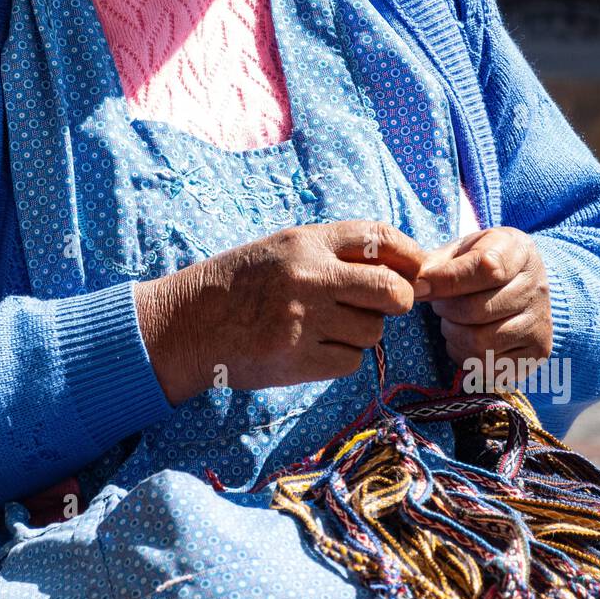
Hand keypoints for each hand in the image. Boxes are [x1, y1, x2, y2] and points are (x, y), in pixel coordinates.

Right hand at [134, 219, 425, 405]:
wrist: (184, 325)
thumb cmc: (237, 285)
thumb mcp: (281, 250)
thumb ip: (334, 254)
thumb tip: (402, 270)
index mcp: (304, 241)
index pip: (379, 237)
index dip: (409, 255)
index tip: (415, 269)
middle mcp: (307, 276)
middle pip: (392, 291)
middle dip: (397, 301)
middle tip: (378, 306)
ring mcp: (303, 320)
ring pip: (373, 331)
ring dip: (360, 332)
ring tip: (324, 326)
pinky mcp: (297, 359)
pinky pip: (350, 361)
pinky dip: (340, 358)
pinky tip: (311, 348)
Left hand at [413, 226, 552, 374]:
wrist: (519, 284)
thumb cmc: (481, 263)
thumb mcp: (460, 250)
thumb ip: (437, 264)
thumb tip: (417, 287)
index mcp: (519, 251)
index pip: (486, 268)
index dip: (446, 280)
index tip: (421, 286)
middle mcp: (538, 286)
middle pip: (478, 310)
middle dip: (446, 310)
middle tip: (440, 304)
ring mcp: (540, 322)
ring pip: (480, 342)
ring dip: (454, 334)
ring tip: (454, 321)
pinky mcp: (537, 352)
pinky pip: (488, 365)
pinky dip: (465, 355)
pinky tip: (467, 338)